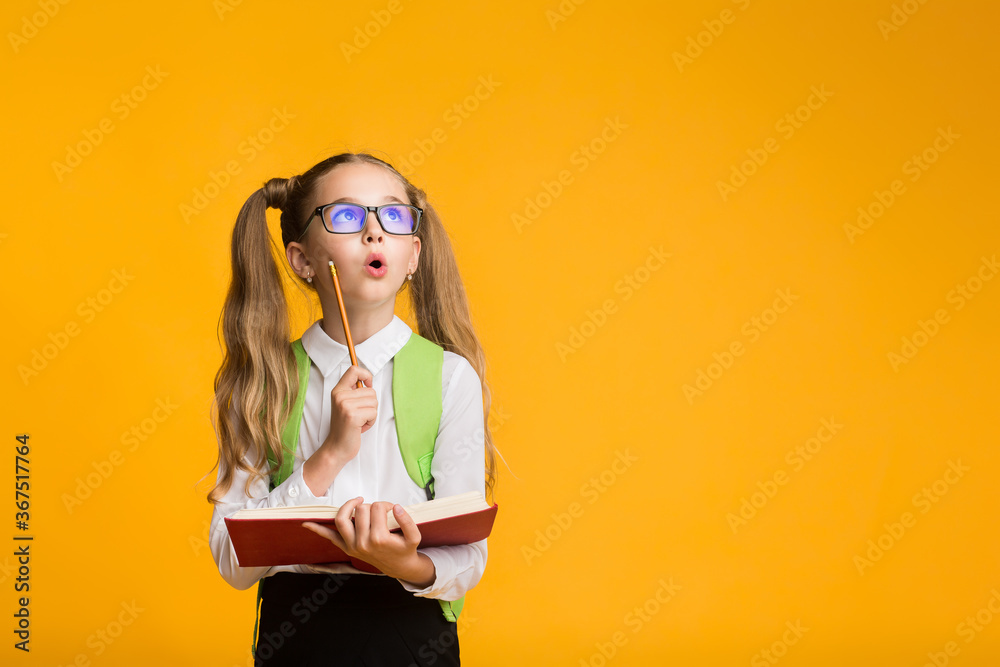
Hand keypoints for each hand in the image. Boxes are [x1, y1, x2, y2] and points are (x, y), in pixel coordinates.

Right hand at [302, 365, 375, 495]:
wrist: (336, 447)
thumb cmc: (345, 427)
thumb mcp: (345, 405)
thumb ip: (354, 392)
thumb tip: (368, 381)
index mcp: (338, 391)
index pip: (354, 370)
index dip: (366, 375)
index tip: (368, 384)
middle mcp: (340, 396)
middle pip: (371, 391)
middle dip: (371, 405)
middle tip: (359, 415)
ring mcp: (346, 406)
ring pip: (374, 402)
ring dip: (371, 414)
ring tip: (359, 421)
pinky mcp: (353, 416)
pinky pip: (374, 413)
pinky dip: (371, 422)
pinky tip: (360, 427)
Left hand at [302, 498, 434, 587]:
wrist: (399, 567)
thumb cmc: (405, 549)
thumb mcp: (414, 536)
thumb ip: (407, 520)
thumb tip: (396, 507)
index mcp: (379, 538)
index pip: (377, 508)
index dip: (387, 504)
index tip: (393, 510)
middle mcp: (362, 542)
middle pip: (361, 509)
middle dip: (372, 505)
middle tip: (381, 512)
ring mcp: (352, 546)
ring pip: (342, 518)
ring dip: (348, 506)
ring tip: (358, 503)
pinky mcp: (347, 548)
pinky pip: (330, 537)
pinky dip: (318, 529)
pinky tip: (305, 523)